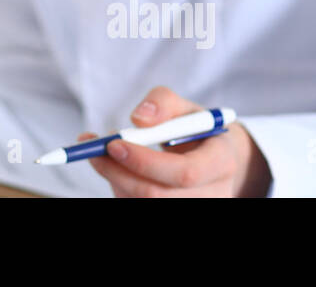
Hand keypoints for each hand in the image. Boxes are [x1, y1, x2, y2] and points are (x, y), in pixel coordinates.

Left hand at [80, 86, 270, 196]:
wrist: (210, 159)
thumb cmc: (195, 129)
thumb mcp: (185, 108)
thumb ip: (163, 103)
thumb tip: (138, 118)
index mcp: (221, 163)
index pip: (184, 172)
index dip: (144, 161)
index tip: (113, 143)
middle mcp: (213, 194)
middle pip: (158, 196)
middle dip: (118, 172)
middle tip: (93, 150)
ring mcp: (196, 207)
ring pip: (142, 203)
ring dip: (115, 179)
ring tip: (107, 154)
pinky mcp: (175, 212)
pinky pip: (136, 205)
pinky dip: (119, 188)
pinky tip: (118, 170)